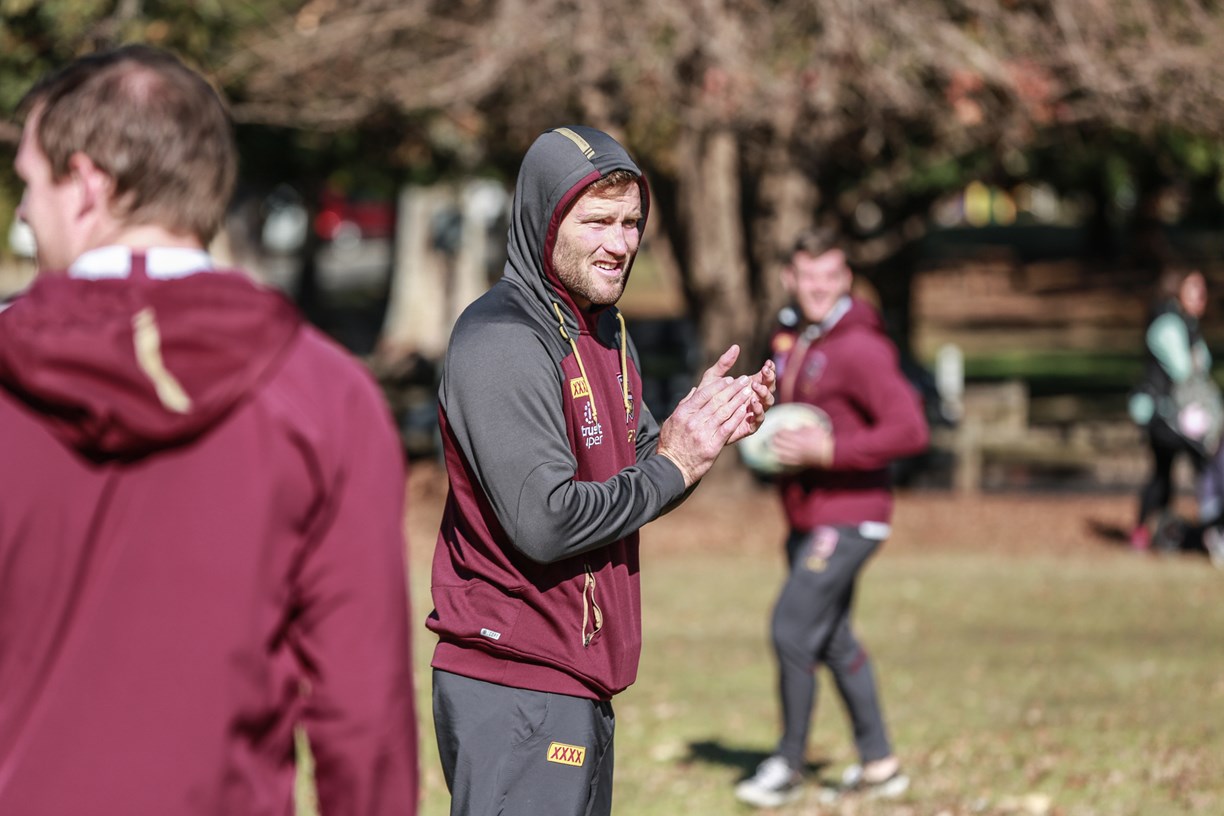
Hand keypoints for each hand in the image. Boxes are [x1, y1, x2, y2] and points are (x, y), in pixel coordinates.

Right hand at [657, 364, 755, 487]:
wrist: (672, 468)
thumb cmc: (671, 444)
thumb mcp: (672, 422)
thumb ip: (684, 405)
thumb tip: (695, 390)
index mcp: (683, 413)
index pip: (704, 394)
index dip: (719, 385)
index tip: (729, 379)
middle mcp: (693, 421)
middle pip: (716, 401)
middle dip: (732, 389)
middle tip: (744, 380)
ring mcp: (703, 433)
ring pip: (724, 412)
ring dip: (738, 400)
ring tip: (748, 392)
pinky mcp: (712, 446)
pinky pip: (727, 428)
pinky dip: (736, 418)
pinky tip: (744, 410)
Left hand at [695, 346, 776, 442]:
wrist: (697, 422)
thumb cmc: (705, 398)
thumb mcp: (712, 378)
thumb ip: (723, 363)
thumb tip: (736, 347)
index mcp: (749, 387)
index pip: (765, 377)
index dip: (769, 370)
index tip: (767, 363)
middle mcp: (754, 399)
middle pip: (769, 388)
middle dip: (769, 379)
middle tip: (765, 372)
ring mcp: (752, 412)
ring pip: (767, 403)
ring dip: (764, 393)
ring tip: (756, 386)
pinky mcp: (749, 426)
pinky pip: (758, 419)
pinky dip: (758, 410)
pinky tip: (752, 401)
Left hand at [772, 424, 833, 468]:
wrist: (828, 453)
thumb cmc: (822, 439)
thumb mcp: (814, 428)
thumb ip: (804, 427)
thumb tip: (798, 426)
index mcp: (798, 437)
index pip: (782, 433)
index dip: (778, 431)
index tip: (777, 430)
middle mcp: (795, 446)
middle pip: (779, 442)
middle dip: (774, 439)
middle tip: (773, 437)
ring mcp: (796, 455)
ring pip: (780, 452)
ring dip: (775, 448)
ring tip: (773, 445)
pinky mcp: (798, 462)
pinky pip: (786, 461)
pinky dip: (781, 458)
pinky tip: (779, 455)